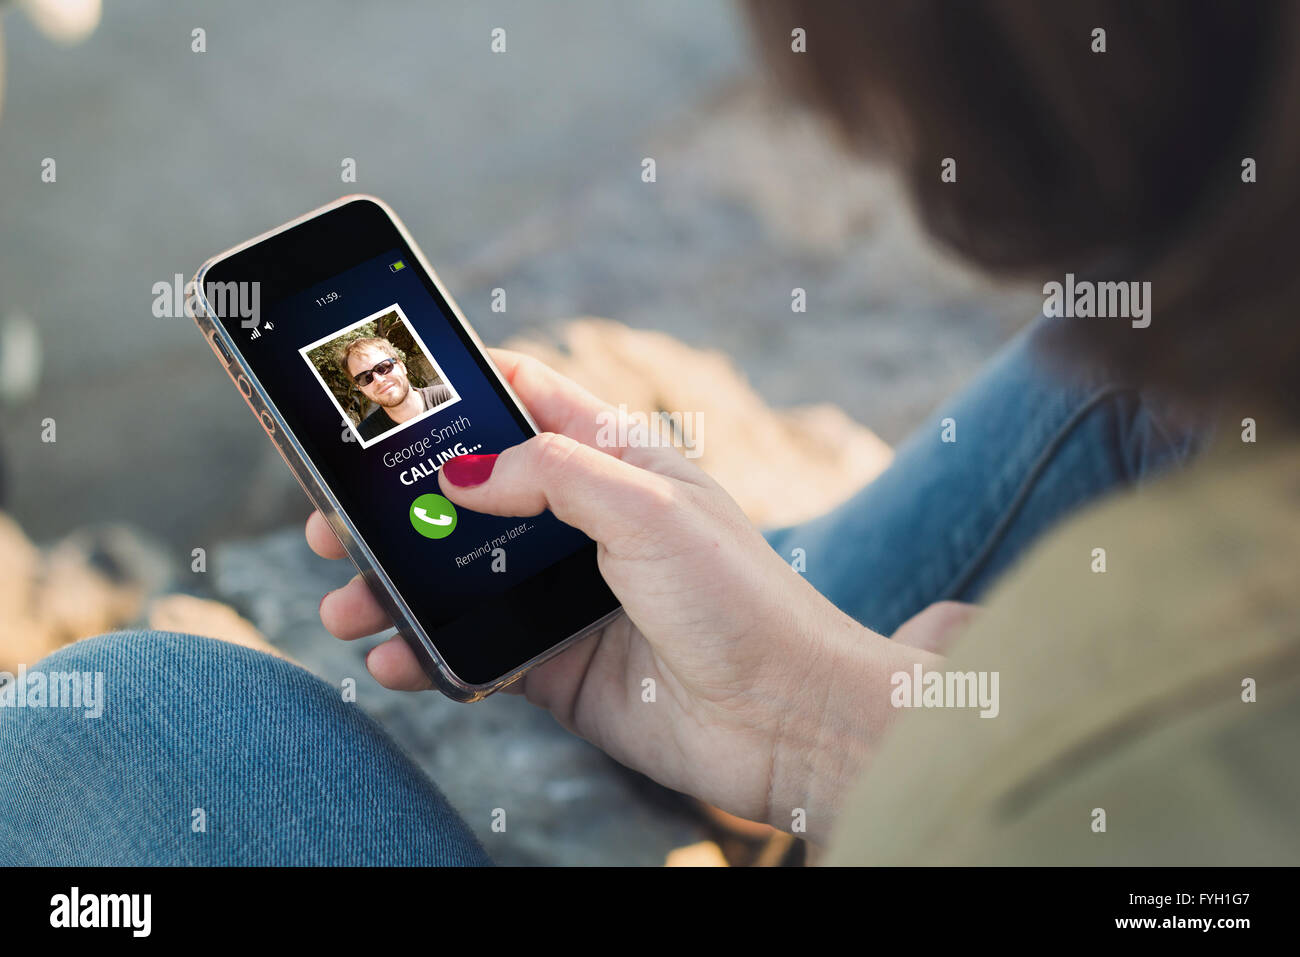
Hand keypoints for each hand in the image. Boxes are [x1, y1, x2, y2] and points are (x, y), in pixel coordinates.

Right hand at [307, 349, 944, 840]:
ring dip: (394, 586)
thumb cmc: (739, 598)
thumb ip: (551, 475)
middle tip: (333, 519)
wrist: (785, 719)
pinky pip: (470, 651)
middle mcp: (581, 521)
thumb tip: (459, 472)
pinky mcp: (552, 663)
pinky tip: (394, 661)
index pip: (522, 398)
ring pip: (455, 576)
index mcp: (613, 461)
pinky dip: (426, 655)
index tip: (381, 396)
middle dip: (397, 504)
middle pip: (468, 493)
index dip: (454, 389)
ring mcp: (562, 594)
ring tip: (346, 603)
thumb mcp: (648, 509)